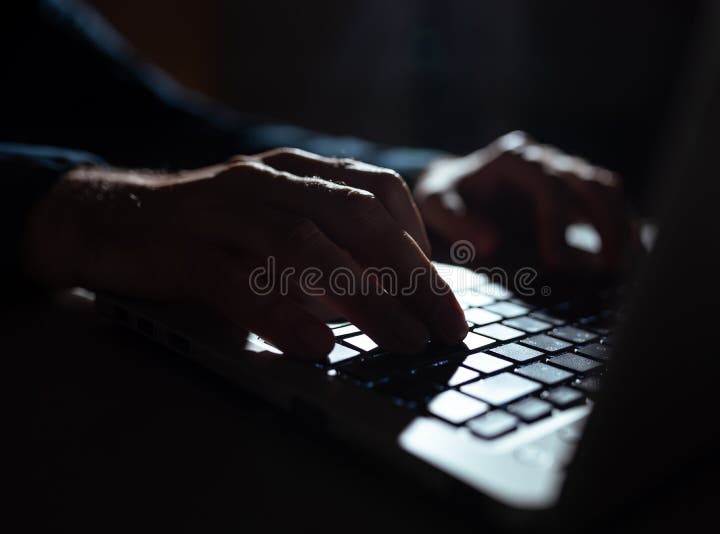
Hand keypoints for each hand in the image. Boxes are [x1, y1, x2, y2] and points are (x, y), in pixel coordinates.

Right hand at [21, 148, 467, 359]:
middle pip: (357, 216)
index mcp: (302, 172)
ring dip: (364, 296)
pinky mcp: (182, 246)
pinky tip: (316, 347)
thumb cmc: (217, 235)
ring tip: (403, 342)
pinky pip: (237, 279)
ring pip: (306, 244)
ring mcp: (224, 207)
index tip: (443, 299)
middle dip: (411, 275)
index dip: (421, 244)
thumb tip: (400, 303)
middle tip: (446, 328)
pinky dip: (281, 314)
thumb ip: (333, 253)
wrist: (113, 219)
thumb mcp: (282, 231)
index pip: (380, 192)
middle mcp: (270, 179)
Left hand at [414, 131, 638, 271]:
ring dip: (622, 224)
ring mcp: (563, 172)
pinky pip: (608, 202)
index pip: (547, 183)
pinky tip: (633, 256)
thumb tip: (491, 242)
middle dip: (604, 223)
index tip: (553, 262)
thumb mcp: (434, 206)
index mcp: (513, 157)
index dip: (556, 221)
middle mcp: (544, 159)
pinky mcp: (574, 192)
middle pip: (588, 181)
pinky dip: (624, 225)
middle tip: (609, 268)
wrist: (451, 190)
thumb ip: (454, 220)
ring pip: (606, 188)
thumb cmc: (444, 199)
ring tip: (627, 266)